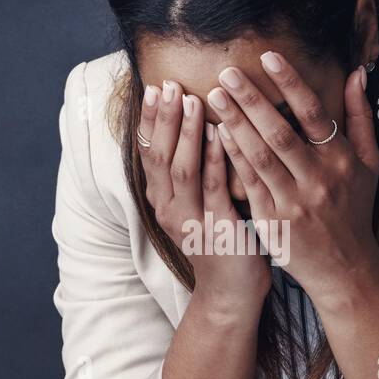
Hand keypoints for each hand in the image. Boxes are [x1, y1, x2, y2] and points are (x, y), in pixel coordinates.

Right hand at [139, 80, 270, 315]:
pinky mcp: (216, 228)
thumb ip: (193, 172)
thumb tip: (195, 127)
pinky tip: (222, 132)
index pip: (147, 152)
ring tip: (193, 99)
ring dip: (187, 131)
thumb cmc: (220, 242)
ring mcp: (190, 220)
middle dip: (163, 118)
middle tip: (169, 84)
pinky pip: (213, 187)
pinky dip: (216, 157)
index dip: (149, 120)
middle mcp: (168, 209)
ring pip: (182, 168)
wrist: (231, 294)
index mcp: (161, 201)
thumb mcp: (197, 205)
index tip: (154, 87)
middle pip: (158, 155)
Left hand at [205, 52, 378, 305]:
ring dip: (234, 124)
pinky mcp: (273, 221)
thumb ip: (360, 117)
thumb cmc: (355, 209)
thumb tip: (356, 73)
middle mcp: (317, 180)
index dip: (290, 83)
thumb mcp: (369, 164)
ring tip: (214, 98)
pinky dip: (232, 158)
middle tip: (227, 73)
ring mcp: (294, 202)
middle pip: (279, 133)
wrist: (346, 268)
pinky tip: (216, 136)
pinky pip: (249, 184)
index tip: (267, 57)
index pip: (314, 113)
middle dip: (251, 100)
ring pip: (259, 157)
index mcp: (341, 160)